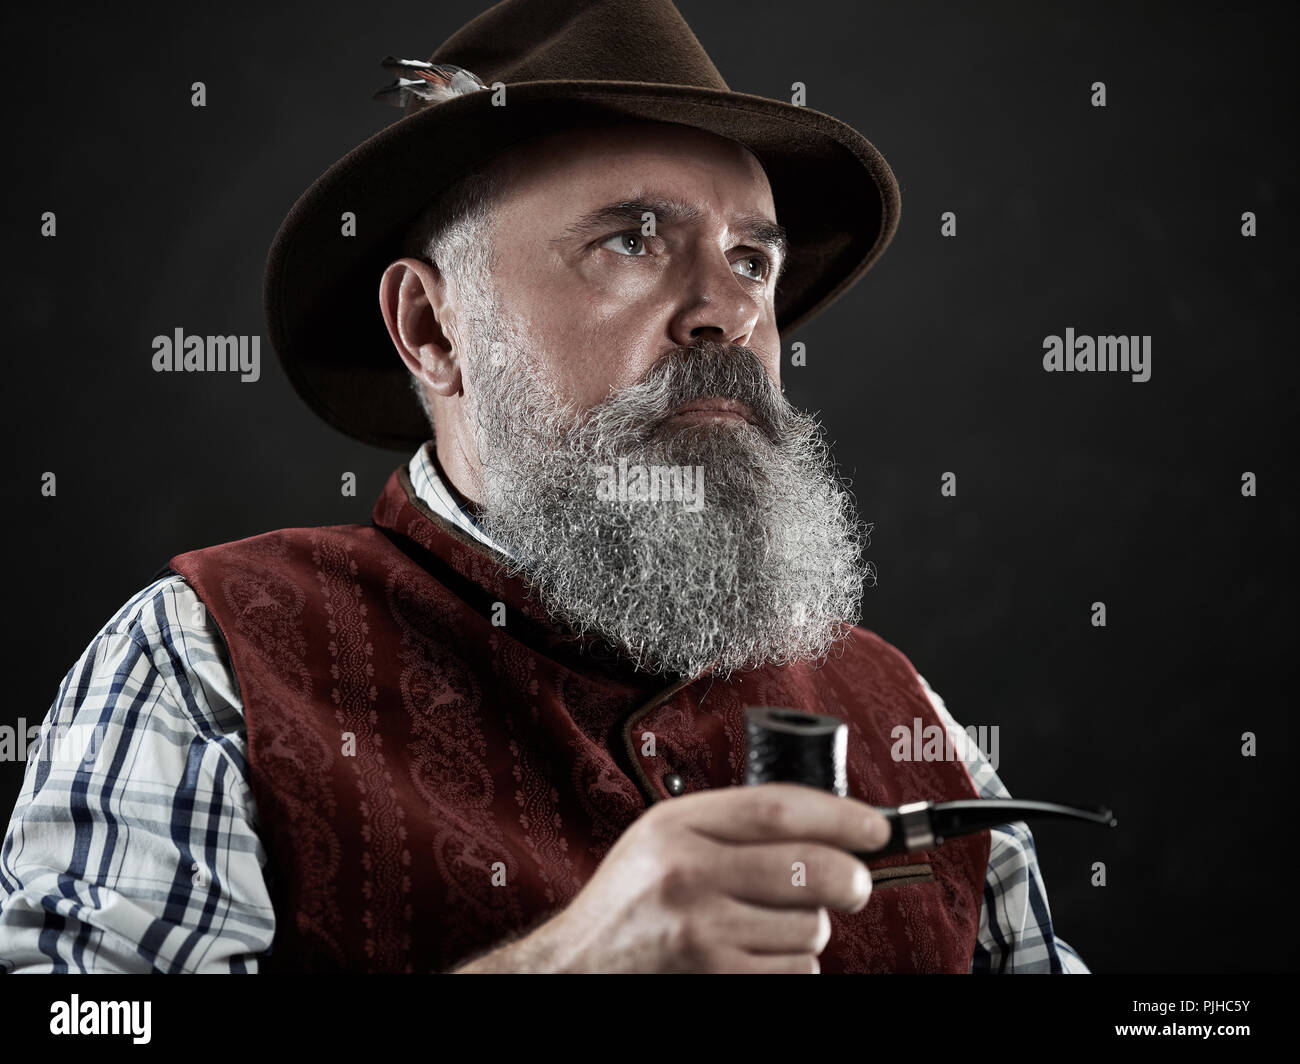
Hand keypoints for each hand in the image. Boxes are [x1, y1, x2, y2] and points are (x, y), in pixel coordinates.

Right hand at [454, 782, 889, 972]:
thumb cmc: (630, 901)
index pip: (778, 808)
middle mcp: (686, 872)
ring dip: (810, 931)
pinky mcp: (712, 977)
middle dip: (851, 878)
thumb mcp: (663, 838)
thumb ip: (731, 825)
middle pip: (810, 867)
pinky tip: (754, 957)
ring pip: (809, 928)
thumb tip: (830, 826)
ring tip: (770, 927)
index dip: (841, 816)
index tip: (875, 827)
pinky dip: (790, 968)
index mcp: (676, 824)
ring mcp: (699, 931)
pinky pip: (793, 973)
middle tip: (855, 885)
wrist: (577, 968)